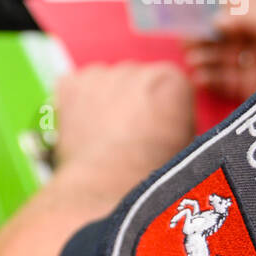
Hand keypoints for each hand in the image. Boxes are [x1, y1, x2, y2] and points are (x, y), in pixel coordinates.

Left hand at [55, 63, 193, 173]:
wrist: (107, 186)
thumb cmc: (150, 172)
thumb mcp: (185, 143)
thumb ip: (178, 118)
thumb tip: (169, 118)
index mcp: (170, 79)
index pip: (167, 85)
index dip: (161, 110)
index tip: (154, 130)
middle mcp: (135, 68)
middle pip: (134, 80)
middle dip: (131, 102)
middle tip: (126, 135)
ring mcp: (98, 75)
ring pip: (103, 83)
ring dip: (104, 100)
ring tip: (104, 135)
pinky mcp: (70, 85)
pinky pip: (74, 86)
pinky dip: (76, 102)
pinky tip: (83, 128)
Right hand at [182, 0, 255, 99]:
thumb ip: (246, 14)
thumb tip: (216, 17)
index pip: (244, 3)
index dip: (217, 4)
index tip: (191, 7)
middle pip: (229, 30)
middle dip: (206, 32)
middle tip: (185, 36)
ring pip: (224, 55)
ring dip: (205, 55)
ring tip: (192, 58)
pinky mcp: (255, 87)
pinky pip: (226, 80)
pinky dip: (210, 77)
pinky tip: (199, 76)